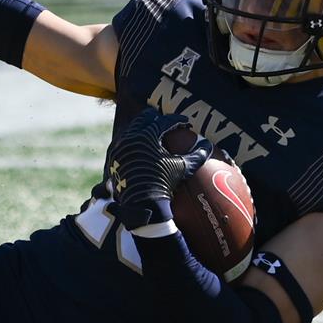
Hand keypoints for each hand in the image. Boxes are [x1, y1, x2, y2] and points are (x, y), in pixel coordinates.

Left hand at [105, 107, 211, 234]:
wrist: (141, 204)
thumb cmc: (163, 184)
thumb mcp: (181, 168)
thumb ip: (196, 155)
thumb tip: (208, 145)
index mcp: (146, 136)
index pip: (164, 121)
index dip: (177, 120)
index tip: (186, 122)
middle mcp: (129, 137)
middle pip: (144, 119)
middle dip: (157, 118)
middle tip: (168, 122)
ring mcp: (119, 146)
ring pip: (131, 128)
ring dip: (143, 128)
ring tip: (155, 132)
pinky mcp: (113, 156)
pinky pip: (122, 141)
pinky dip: (133, 140)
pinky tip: (141, 145)